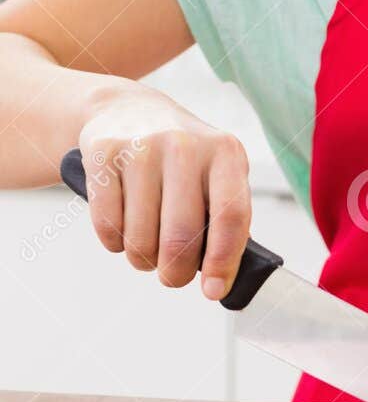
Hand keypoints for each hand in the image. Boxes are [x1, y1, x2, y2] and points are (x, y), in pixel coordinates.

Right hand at [78, 86, 251, 299]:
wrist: (128, 110)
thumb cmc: (181, 159)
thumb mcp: (215, 174)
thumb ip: (224, 221)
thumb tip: (220, 283)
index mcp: (225, 152)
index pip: (231, 216)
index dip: (222, 262)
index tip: (213, 291)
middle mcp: (185, 145)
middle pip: (182, 237)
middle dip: (175, 272)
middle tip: (171, 276)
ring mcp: (142, 146)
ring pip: (141, 239)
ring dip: (142, 258)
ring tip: (146, 244)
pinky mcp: (103, 153)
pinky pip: (108, 226)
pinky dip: (114, 242)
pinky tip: (123, 224)